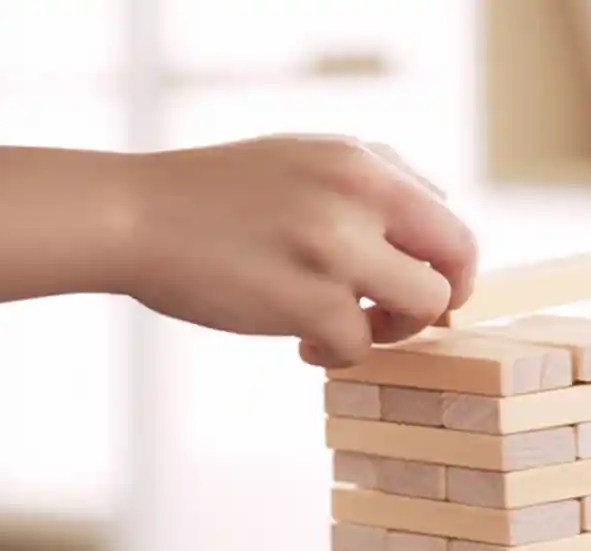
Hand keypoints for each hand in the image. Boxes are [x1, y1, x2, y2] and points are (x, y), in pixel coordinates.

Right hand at [123, 135, 475, 367]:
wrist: (135, 217)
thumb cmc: (217, 193)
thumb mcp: (304, 157)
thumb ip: (373, 179)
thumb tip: (438, 212)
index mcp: (363, 161)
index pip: (451, 220)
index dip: (450, 266)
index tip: (425, 287)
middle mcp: (360, 197)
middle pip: (455, 265)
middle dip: (437, 302)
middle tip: (398, 316)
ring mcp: (337, 250)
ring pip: (420, 309)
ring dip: (389, 329)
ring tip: (340, 323)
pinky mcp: (308, 302)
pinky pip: (359, 346)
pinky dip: (336, 352)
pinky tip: (301, 341)